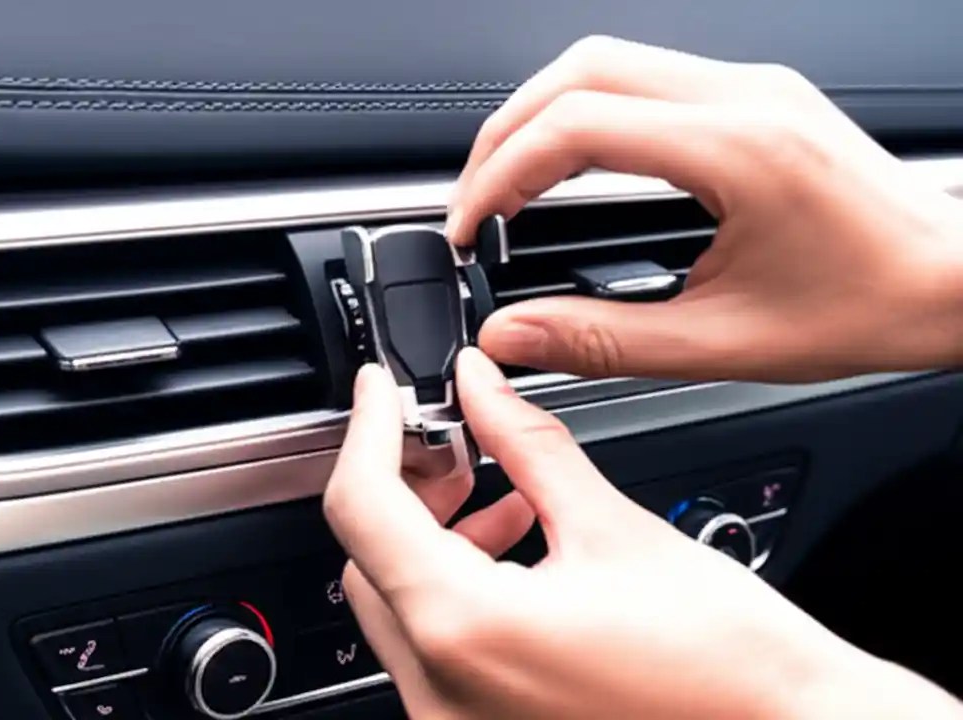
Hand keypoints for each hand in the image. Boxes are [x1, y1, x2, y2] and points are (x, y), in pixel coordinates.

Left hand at [323, 349, 962, 718]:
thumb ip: (527, 444)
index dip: (367, 431)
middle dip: (407, 489)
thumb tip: (479, 386)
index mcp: (465, 631)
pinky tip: (518, 557)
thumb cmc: (731, 664)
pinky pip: (436, 652)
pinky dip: (456, 593)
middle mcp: (442, 693)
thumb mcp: (614, 528)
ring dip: (433, 541)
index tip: (378, 391)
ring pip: (400, 606)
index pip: (361, 507)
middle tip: (458, 442)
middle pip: (369, 558)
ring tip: (505, 499)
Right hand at [446, 36, 962, 381]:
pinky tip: (572, 165)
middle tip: (475, 200)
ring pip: (608, 62)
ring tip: (510, 183)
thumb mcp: (723, 344)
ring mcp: (750, 87)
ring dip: (542, 116)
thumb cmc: (871, 305)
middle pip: (579, 70)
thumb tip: (516, 334)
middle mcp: (743, 97)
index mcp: (737, 149)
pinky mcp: (753, 97)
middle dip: (505, 134)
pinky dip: (586, 116)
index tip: (471, 226)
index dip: (501, 175)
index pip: (576, 126)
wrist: (956, 281)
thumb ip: (603, 340)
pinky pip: (645, 77)